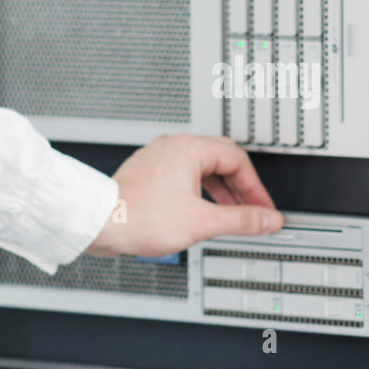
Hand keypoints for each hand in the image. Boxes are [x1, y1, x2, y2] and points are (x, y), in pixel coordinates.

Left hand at [83, 134, 283, 257]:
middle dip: (240, 187)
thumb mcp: (202, 222)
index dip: (256, 187)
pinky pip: (185, 175)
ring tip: (231, 215)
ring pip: (202, 168)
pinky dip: (200, 192)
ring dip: (221, 191)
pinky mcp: (149, 172)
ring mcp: (159, 158)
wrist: (101, 222)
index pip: (238, 160)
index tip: (263, 209)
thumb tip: (267, 219)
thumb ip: (241, 220)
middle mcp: (173, 146)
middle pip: (221, 159)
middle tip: (252, 211)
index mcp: (189, 149)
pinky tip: (202, 211)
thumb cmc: (140, 216)